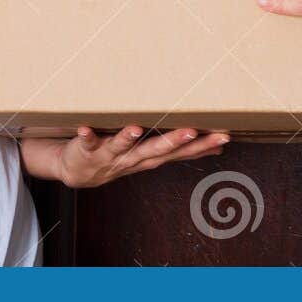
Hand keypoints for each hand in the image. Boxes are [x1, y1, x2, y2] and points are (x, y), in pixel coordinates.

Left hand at [22, 126, 229, 187]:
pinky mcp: (88, 150)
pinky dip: (87, 136)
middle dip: (173, 142)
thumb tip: (216, 148)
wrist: (78, 173)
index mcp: (150, 157)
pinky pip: (88, 143)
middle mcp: (133, 159)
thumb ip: (179, 150)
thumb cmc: (120, 157)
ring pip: (123, 147)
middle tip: (192, 131)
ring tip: (136, 128)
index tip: (223, 136)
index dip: (202, 146)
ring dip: (129, 138)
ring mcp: (111, 155)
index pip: (181, 153)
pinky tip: (85, 128)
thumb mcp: (152, 156)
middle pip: (155, 151)